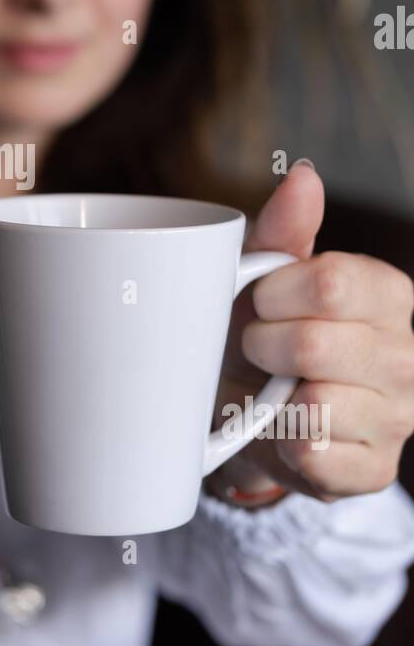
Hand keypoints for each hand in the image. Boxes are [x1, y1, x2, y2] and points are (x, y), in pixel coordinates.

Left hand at [211, 160, 413, 504]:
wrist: (247, 412)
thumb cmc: (262, 330)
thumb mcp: (265, 277)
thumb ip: (284, 230)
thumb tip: (303, 174)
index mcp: (390, 296)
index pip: (332, 282)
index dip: (274, 293)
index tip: (258, 300)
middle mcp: (409, 356)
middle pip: (316, 345)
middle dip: (264, 346)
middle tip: (256, 348)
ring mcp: (398, 419)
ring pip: (315, 405)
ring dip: (270, 399)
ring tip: (269, 390)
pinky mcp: (373, 471)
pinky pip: (313, 456)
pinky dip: (279, 444)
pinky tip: (281, 430)